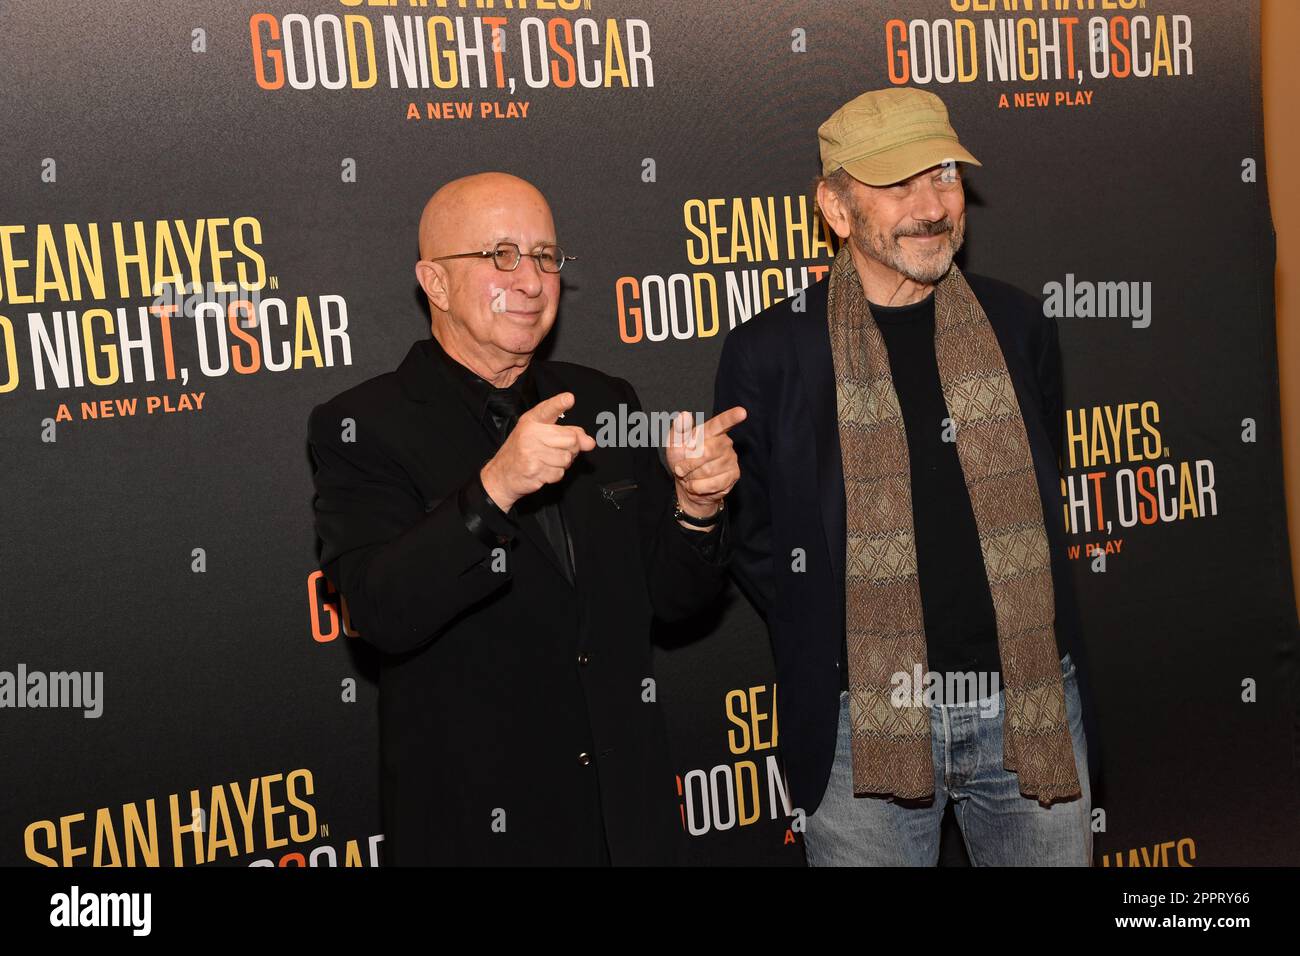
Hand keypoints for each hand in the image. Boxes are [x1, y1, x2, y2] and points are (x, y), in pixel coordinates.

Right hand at [480, 392, 595, 510]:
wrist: (502, 474)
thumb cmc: (523, 451)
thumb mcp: (541, 434)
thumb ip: (567, 433)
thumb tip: (589, 442)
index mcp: (532, 420)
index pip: (548, 409)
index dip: (559, 403)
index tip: (569, 398)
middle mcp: (530, 433)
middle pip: (571, 439)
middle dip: (571, 449)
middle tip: (557, 450)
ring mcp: (530, 451)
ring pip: (566, 458)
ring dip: (562, 464)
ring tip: (547, 461)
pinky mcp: (533, 469)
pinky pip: (558, 473)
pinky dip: (554, 475)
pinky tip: (542, 471)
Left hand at [666, 406, 745, 520]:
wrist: (687, 485)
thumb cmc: (681, 460)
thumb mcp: (674, 445)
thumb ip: (678, 431)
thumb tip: (684, 415)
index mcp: (710, 431)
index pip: (720, 423)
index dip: (731, 417)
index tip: (742, 412)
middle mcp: (724, 442)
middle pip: (707, 452)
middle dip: (689, 464)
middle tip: (680, 469)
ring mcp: (731, 458)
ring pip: (708, 470)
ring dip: (692, 477)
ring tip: (691, 476)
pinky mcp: (733, 475)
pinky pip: (714, 484)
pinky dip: (699, 487)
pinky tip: (697, 485)